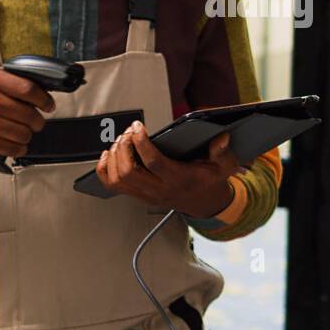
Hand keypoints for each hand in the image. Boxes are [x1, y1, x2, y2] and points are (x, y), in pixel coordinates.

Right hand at [0, 71, 55, 157]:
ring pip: (21, 132)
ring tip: (24, 134)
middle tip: (37, 122)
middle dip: (37, 121)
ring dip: (27, 136)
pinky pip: (11, 148)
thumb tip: (40, 94)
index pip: (27, 88)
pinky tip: (18, 146)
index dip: (43, 99)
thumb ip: (9, 87)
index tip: (48, 104)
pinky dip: (19, 149)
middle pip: (27, 113)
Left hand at [95, 121, 246, 217]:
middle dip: (123, 148)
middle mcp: (160, 190)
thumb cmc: (210, 180)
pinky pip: (114, 186)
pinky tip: (108, 154)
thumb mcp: (223, 166)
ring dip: (114, 157)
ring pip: (118, 180)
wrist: (205, 202)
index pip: (153, 162)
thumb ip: (223, 152)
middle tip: (128, 132)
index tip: (138, 126)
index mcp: (179, 179)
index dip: (141, 143)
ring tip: (121, 140)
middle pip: (129, 172)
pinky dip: (105, 170)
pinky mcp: (139, 195)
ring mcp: (147, 195)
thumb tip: (221, 138)